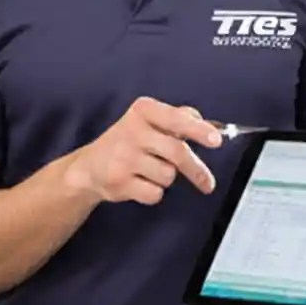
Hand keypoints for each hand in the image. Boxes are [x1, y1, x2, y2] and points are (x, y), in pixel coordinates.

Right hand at [63, 97, 223, 204]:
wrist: (89, 167)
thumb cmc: (128, 141)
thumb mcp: (149, 121)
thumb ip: (178, 118)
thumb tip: (208, 124)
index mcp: (143, 111)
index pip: (177, 118)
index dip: (198, 130)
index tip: (216, 141)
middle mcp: (132, 131)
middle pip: (177, 152)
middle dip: (196, 170)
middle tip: (208, 182)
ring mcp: (123, 157)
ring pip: (168, 175)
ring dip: (167, 178)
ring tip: (151, 171)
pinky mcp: (118, 181)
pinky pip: (155, 193)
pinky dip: (154, 193)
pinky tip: (141, 183)